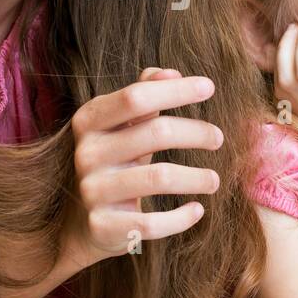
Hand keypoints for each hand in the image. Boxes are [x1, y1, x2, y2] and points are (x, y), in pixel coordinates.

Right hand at [62, 68, 223, 271]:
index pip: (136, 96)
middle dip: (196, 133)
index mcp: (89, 121)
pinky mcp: (103, 225)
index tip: (210, 87)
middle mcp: (87, 153)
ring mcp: (92, 190)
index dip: (175, 91)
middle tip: (218, 138)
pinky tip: (197, 210)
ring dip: (197, 177)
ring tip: (214, 179)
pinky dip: (181, 217)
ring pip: (160, 178)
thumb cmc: (112, 162)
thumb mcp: (121, 126)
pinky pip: (152, 222)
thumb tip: (170, 72)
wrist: (79, 222)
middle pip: (155, 133)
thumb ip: (144, 95)